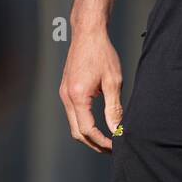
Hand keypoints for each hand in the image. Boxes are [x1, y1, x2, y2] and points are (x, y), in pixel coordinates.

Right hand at [59, 25, 122, 152]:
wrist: (88, 33)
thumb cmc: (102, 53)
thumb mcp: (113, 81)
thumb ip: (114, 108)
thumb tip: (117, 130)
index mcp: (77, 96)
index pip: (87, 130)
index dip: (102, 142)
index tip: (116, 145)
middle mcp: (66, 96)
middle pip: (77, 132)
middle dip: (94, 143)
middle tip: (112, 148)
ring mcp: (64, 93)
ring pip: (74, 124)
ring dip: (89, 134)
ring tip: (107, 139)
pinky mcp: (66, 89)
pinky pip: (72, 113)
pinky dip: (84, 123)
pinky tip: (99, 123)